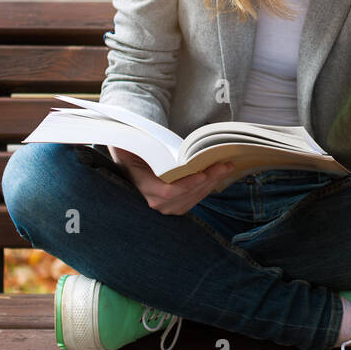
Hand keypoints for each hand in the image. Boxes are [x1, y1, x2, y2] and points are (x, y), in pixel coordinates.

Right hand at [108, 145, 236, 214]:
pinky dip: (209, 186)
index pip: (168, 191)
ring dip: (212, 182)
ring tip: (226, 167)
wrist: (132, 164)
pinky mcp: (178, 204)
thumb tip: (123, 143)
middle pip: (186, 194)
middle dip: (207, 179)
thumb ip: (127, 146)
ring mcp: (167, 206)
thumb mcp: (126, 147)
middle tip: (224, 165)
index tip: (202, 174)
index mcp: (144, 186)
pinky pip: (196, 197)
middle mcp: (156, 201)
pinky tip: (219, 174)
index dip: (186, 185)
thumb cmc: (131, 153)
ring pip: (194, 196)